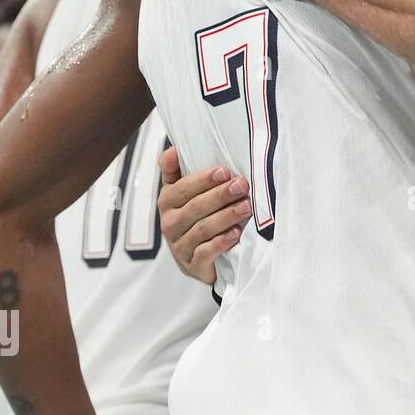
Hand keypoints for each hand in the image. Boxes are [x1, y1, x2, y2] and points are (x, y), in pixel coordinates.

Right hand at [156, 146, 249, 285]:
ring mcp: (180, 246)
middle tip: (242, 186)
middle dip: (220, 195)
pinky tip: (235, 234)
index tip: (224, 171)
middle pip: (195, 207)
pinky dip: (220, 243)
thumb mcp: (185, 192)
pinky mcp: (192, 265)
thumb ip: (177, 171)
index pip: (182, 188)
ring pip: (202, 229)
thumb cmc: (196, 216)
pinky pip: (204, 253)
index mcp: (167, 201)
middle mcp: (169, 223)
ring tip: (246, 207)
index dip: (203, 179)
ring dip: (226, 216)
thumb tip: (173, 149)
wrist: (199, 259)